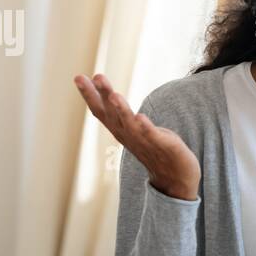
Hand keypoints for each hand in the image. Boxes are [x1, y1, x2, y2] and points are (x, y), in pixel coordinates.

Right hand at [73, 73, 201, 200]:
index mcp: (121, 130)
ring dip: (121, 110)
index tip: (79, 77)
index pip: (101, 111)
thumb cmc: (155, 150)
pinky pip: (152, 136)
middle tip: (96, 76)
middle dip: (103, 96)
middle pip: (112, 115)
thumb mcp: (135, 129)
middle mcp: (129, 136)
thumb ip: (122, 115)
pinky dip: (145, 128)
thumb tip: (108, 94)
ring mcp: (145, 143)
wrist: (176, 179)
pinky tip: (140, 117)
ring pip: (130, 125)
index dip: (90, 95)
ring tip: (114, 95)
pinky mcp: (164, 146)